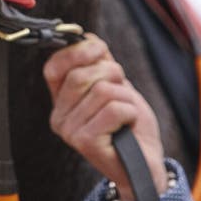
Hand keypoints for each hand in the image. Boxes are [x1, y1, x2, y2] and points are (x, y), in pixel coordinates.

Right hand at [43, 35, 167, 200]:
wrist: (146, 163)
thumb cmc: (129, 124)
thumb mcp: (114, 84)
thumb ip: (98, 61)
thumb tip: (86, 36)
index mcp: (60, 101)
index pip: (54, 66)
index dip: (77, 51)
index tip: (100, 47)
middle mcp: (59, 117)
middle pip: (81, 75)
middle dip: (111, 73)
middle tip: (123, 88)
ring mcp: (70, 132)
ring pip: (101, 90)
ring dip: (125, 96)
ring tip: (127, 111)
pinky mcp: (86, 143)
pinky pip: (113, 109)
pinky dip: (129, 112)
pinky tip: (128, 125)